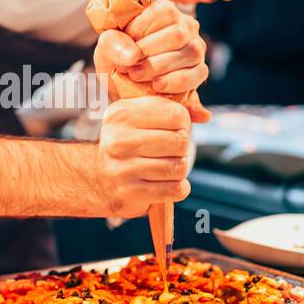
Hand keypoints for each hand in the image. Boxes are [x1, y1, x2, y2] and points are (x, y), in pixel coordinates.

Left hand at [92, 0, 210, 122]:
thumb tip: (132, 55)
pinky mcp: (200, 70)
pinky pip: (197, 74)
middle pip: (177, 34)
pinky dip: (176, 81)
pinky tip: (157, 86)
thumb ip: (112, 44)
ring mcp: (195, 47)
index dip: (139, 30)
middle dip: (149, 53)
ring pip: (190, 52)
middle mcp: (184, 25)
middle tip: (128, 68)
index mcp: (162, 10)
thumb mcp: (106, 49)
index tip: (121, 47)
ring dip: (160, 67)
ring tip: (137, 76)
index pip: (161, 11)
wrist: (124, 90)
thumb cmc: (118, 61)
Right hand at [94, 96, 190, 216]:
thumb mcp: (140, 118)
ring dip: (179, 169)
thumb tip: (205, 116)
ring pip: (179, 167)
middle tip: (170, 152)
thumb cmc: (128, 144)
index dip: (183, 124)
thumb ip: (171, 110)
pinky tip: (168, 184)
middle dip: (182, 148)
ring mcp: (122, 168)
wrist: (98, 179)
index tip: (172, 130)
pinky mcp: (130, 193)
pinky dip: (179, 188)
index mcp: (121, 114)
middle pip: (180, 141)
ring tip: (167, 168)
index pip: (176, 114)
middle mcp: (118, 140)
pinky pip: (175, 190)